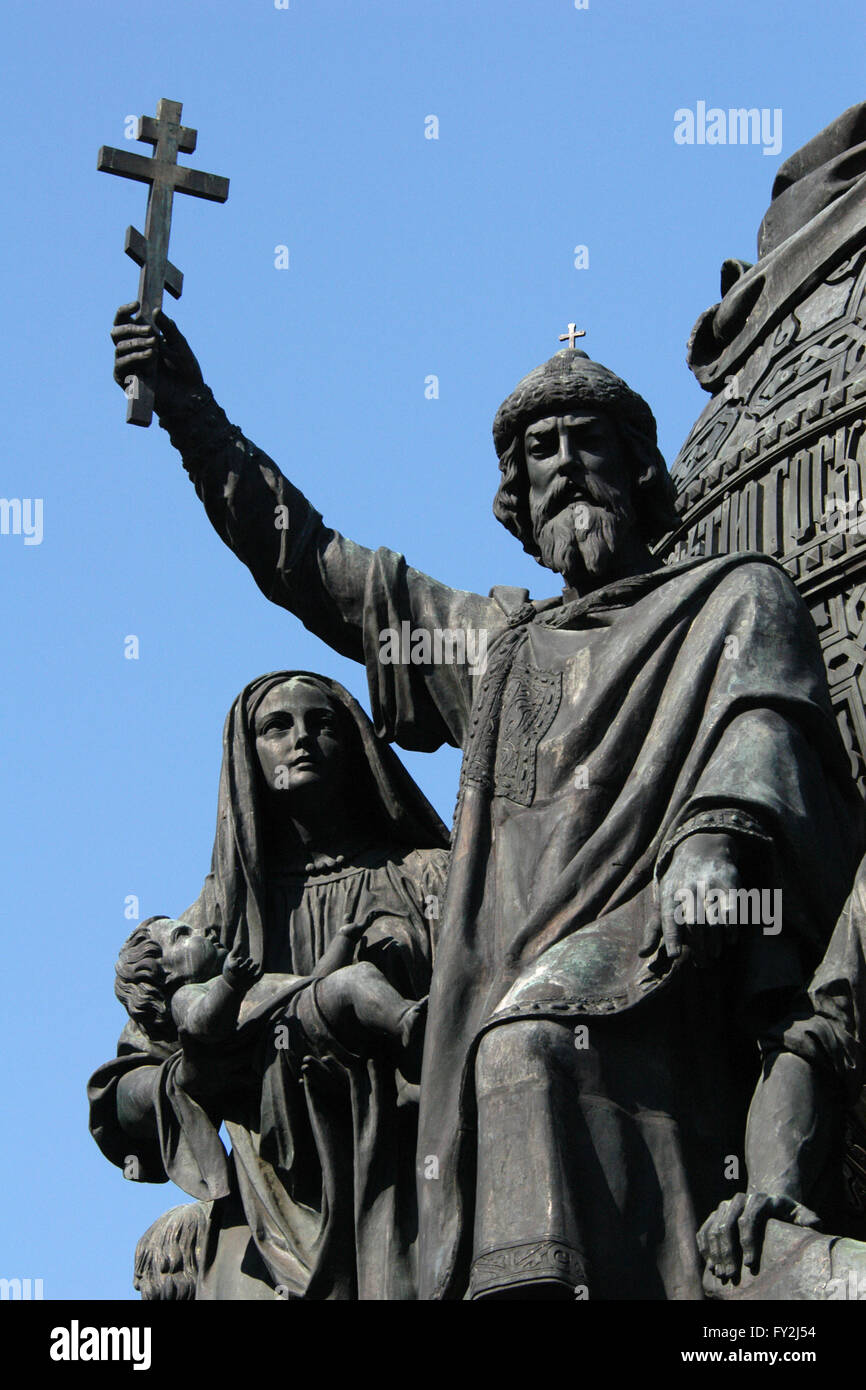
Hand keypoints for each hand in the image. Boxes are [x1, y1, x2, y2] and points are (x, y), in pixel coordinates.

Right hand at [111, 302, 203, 413]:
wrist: (189, 395)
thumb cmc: (185, 370)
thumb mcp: (180, 344)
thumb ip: (167, 327)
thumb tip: (154, 310)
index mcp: (141, 338)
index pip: (124, 321)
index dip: (125, 311)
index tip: (136, 304)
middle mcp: (131, 349)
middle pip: (117, 332)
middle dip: (132, 328)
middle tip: (151, 331)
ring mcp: (127, 364)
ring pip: (120, 346)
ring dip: (137, 342)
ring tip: (155, 345)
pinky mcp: (125, 379)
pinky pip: (121, 363)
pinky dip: (135, 357)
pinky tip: (150, 355)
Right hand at [222, 945, 260, 991]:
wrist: (230, 985)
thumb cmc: (230, 968)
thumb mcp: (230, 959)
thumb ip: (236, 950)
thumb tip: (241, 942)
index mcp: (231, 968)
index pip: (234, 966)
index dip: (237, 963)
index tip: (240, 958)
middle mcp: (237, 975)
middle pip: (242, 970)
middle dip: (247, 964)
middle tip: (250, 959)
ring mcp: (243, 980)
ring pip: (249, 974)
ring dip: (254, 969)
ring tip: (257, 963)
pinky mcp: (249, 983)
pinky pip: (255, 979)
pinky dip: (260, 975)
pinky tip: (261, 970)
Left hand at [657, 832, 742, 966]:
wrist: (702, 848)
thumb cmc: (679, 882)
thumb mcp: (663, 899)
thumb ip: (654, 928)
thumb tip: (642, 954)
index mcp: (670, 893)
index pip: (669, 917)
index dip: (671, 937)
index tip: (674, 955)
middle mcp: (689, 888)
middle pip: (693, 922)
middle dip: (698, 945)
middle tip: (702, 964)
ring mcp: (710, 885)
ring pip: (713, 917)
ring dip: (715, 939)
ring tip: (715, 955)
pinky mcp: (729, 883)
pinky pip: (732, 907)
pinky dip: (732, 925)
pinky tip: (731, 939)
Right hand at [697, 1192, 819, 1280]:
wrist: (767, 1201)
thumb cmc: (786, 1214)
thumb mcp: (800, 1214)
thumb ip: (807, 1218)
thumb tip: (815, 1225)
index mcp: (760, 1199)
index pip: (748, 1219)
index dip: (746, 1242)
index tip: (748, 1264)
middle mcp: (739, 1199)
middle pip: (727, 1225)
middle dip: (727, 1252)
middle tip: (731, 1275)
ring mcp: (725, 1205)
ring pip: (714, 1228)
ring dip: (715, 1253)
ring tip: (721, 1274)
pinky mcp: (715, 1213)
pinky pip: (704, 1229)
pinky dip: (705, 1247)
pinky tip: (710, 1263)